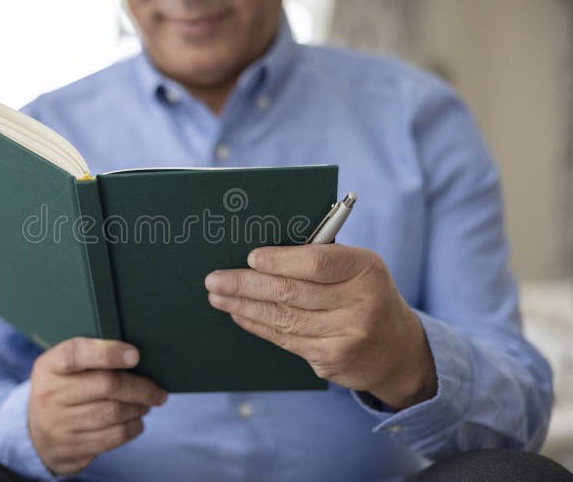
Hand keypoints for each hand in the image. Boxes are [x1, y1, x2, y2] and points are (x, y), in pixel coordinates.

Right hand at [28, 337, 167, 475]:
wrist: (35, 433)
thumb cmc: (63, 390)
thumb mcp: (63, 368)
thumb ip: (91, 357)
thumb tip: (136, 356)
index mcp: (49, 366)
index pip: (76, 353)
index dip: (108, 352)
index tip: (135, 355)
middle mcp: (50, 395)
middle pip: (106, 385)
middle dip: (139, 387)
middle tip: (157, 390)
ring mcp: (59, 425)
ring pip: (113, 413)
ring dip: (139, 408)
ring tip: (147, 403)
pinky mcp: (71, 448)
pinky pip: (113, 437)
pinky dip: (133, 428)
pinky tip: (136, 421)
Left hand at [205, 244, 436, 409]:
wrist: (397, 350)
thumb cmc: (366, 294)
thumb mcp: (358, 267)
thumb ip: (321, 257)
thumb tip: (261, 253)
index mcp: (365, 269)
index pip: (317, 263)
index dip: (280, 261)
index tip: (250, 258)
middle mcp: (361, 303)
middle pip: (292, 293)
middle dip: (246, 285)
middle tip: (215, 280)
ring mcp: (347, 336)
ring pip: (283, 319)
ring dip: (244, 307)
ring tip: (218, 296)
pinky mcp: (332, 360)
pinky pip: (285, 340)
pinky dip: (257, 325)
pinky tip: (239, 315)